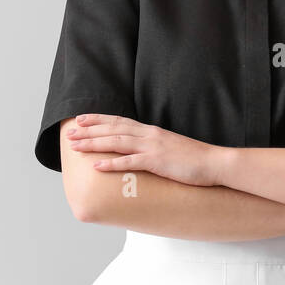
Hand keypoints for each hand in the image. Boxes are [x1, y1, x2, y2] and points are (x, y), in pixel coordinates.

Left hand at [67, 114, 221, 186]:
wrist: (215, 163)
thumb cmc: (194, 159)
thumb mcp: (170, 147)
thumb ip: (153, 146)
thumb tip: (138, 152)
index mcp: (152, 131)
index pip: (120, 121)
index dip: (99, 119)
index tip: (81, 119)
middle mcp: (150, 135)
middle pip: (113, 129)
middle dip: (89, 130)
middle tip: (70, 132)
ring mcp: (153, 147)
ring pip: (117, 141)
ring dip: (94, 143)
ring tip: (75, 146)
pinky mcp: (158, 162)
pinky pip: (130, 162)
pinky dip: (112, 163)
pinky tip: (97, 165)